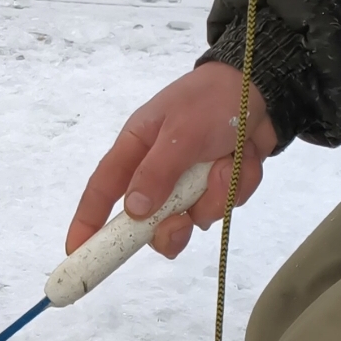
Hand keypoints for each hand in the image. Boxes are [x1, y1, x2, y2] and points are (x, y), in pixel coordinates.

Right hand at [65, 62, 278, 257]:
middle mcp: (157, 171)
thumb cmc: (212, 100)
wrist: (263, 86)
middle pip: (150, 221)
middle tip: (183, 221)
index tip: (76, 254)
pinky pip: (225, 205)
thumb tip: (133, 211)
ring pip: (194, 217)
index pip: (102, 191)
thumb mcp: (181, 131)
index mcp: (136, 150)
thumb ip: (157, 172)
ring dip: (216, 196)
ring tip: (229, 163)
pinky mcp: (218, 187)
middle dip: (170, 226)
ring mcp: (189, 182)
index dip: (87, 224)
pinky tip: (243, 157)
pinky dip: (239, 185)